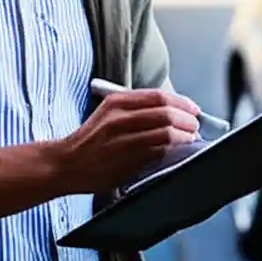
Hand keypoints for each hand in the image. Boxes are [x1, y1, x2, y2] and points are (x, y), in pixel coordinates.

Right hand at [52, 89, 201, 193]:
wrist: (65, 164)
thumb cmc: (91, 140)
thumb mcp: (109, 114)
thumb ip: (137, 109)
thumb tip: (174, 111)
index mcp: (116, 102)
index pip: (159, 97)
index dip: (182, 102)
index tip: (193, 109)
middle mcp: (119, 118)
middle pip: (166, 114)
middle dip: (188, 120)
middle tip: (196, 126)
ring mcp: (123, 141)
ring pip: (166, 134)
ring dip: (185, 137)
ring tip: (191, 139)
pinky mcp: (126, 161)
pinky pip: (158, 153)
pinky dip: (174, 151)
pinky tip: (179, 152)